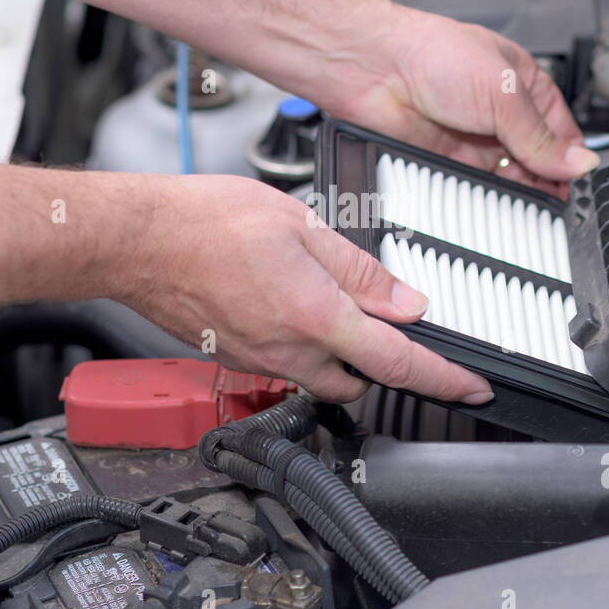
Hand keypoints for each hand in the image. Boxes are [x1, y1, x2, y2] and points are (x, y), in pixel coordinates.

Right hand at [115, 173, 493, 404]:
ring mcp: (258, 359)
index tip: (472, 386)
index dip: (444, 378)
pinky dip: (300, 344)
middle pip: (359, 382)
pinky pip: (283, 363)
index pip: (399, 363)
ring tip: (329, 306)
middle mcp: (289, 350)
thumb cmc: (205, 222)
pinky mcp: (234, 356)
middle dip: (382, 364)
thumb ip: (360, 270)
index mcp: (316, 316)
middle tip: (387, 328)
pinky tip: (287, 303)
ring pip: (320, 376)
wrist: (136, 240)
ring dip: (339, 354)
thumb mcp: (303, 226)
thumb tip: (406, 301)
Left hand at [320, 6, 598, 196]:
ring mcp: (474, 137)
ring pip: (508, 177)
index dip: (570, 159)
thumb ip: (540, 136)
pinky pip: (475, 187)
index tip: (576, 185)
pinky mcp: (449, 160)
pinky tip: (494, 204)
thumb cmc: (434, 54)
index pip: (560, 130)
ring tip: (527, 207)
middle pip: (536, 159)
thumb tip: (579, 161)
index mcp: (524, 84)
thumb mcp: (504, 94)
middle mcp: (500, 112)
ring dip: (517, 193)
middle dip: (545, 180)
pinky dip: (486, 199)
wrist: (375, 69)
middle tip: (553, 203)